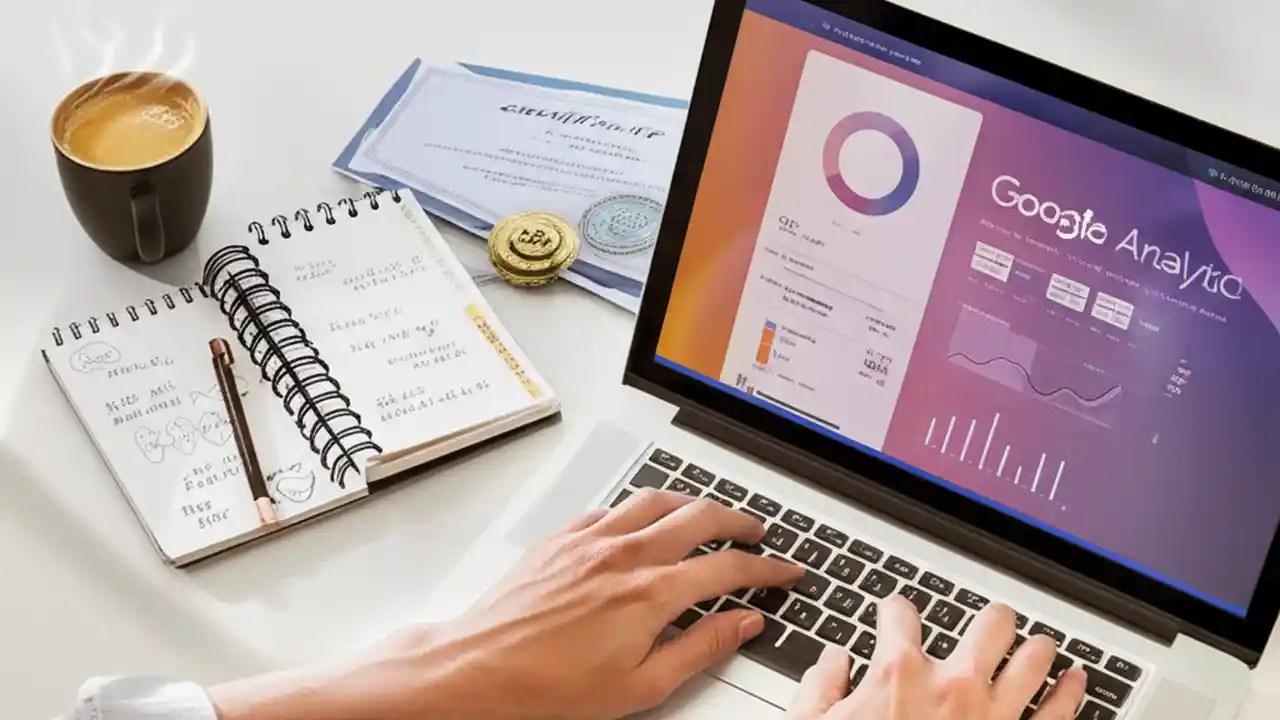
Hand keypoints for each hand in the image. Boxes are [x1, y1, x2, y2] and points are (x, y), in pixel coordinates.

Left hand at [210, 489, 803, 719]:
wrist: (476, 670)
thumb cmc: (548, 689)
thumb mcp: (642, 686)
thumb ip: (701, 647)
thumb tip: (743, 624)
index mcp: (651, 592)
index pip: (729, 566)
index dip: (767, 567)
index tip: (785, 571)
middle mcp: (625, 553)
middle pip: (701, 516)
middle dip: (740, 520)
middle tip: (759, 534)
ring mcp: (591, 539)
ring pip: (659, 499)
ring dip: (694, 503)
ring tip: (711, 514)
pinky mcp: (563, 536)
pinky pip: (616, 506)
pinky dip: (644, 506)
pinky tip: (645, 518)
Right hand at [787, 597, 1087, 719]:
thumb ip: (821, 688)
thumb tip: (832, 662)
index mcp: (899, 674)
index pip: (900, 615)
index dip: (894, 611)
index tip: (894, 615)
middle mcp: (953, 686)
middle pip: (989, 624)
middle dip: (990, 620)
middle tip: (990, 625)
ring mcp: (993, 716)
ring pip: (1034, 659)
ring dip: (1036, 649)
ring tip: (1037, 646)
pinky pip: (1060, 712)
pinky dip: (1072, 692)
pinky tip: (1076, 681)